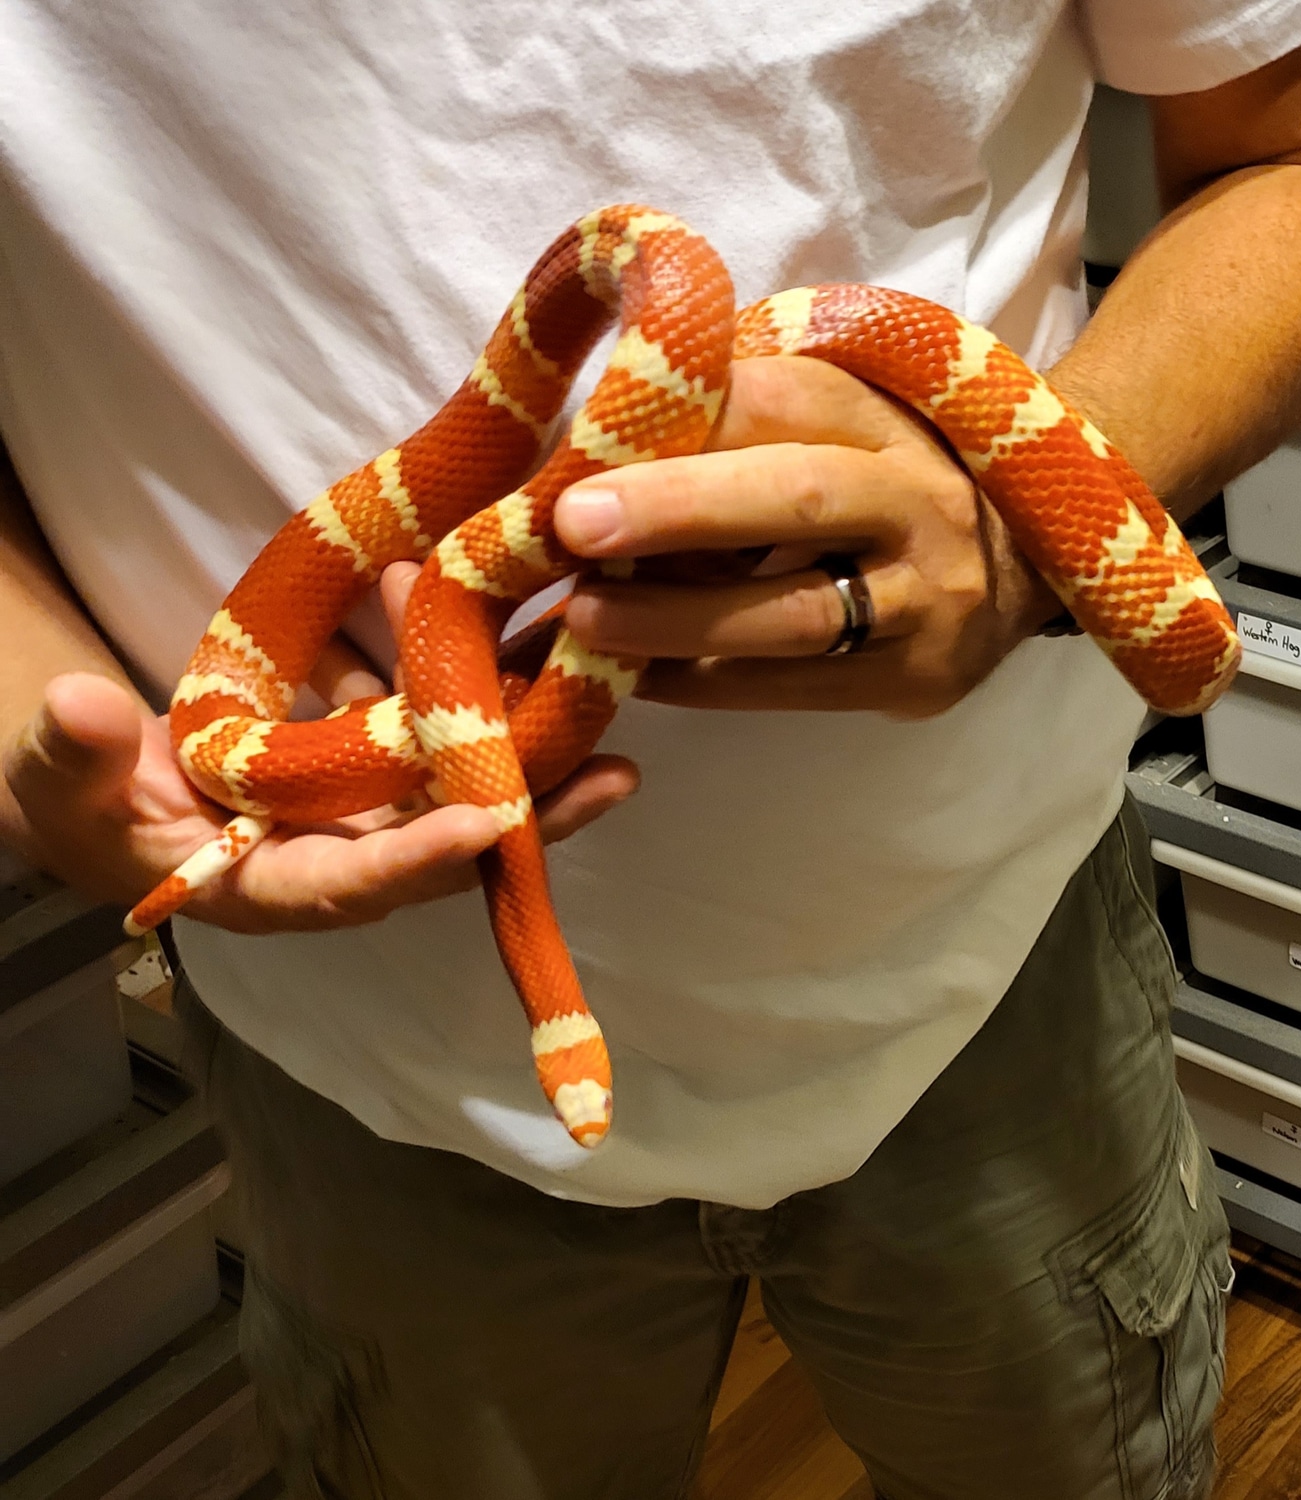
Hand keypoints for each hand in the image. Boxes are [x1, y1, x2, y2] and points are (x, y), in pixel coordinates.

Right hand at [2, 568, 637, 932]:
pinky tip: (501, 604)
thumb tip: (82, 706)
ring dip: (513, 726)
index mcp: (273, 882)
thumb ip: (80, 756)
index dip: (419, 858)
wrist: (108, 779)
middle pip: (445, 841)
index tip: (487, 823)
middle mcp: (341, 850)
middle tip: (614, 777)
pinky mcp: (371, 754)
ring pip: (454, 772)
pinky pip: (431, 717)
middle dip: (528, 812)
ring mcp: (364, 802)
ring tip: (585, 669)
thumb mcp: (67, 782)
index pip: (355, 882)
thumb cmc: (85, 798)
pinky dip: (461, 670)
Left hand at [555, 355, 1062, 717]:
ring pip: (794, 615)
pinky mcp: (915, 679)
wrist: (1024, 564)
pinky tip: (634, 675)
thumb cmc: (892, 479)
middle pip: (796, 497)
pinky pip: (792, 690)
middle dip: (676, 508)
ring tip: (584, 619)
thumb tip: (605, 443)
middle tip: (573, 522)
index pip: (789, 398)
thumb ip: (754, 422)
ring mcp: (925, 600)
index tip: (595, 433)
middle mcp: (919, 502)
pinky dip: (703, 685)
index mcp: (891, 419)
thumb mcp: (848, 423)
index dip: (691, 414)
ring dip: (676, 620)